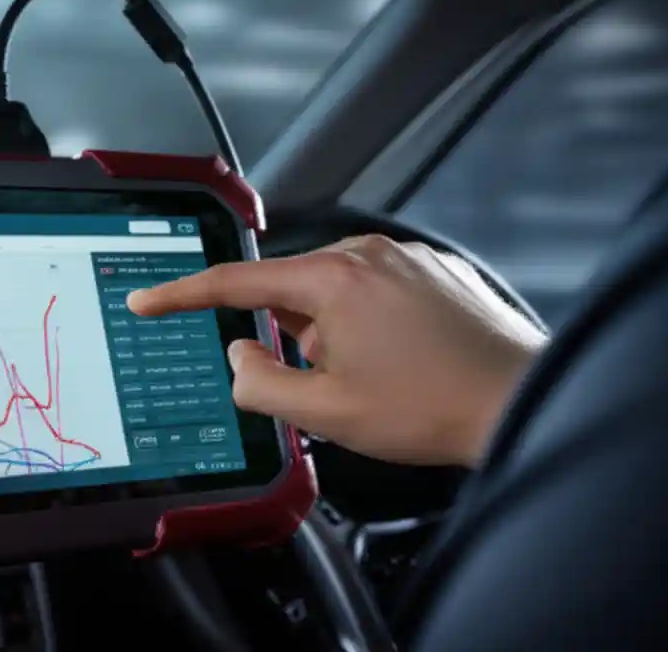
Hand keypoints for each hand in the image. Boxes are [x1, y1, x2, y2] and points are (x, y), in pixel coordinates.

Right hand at [128, 236, 546, 467]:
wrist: (519, 403)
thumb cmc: (433, 407)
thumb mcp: (325, 413)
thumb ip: (259, 384)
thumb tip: (239, 356)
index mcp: (333, 280)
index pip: (235, 282)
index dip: (182, 294)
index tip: (147, 298)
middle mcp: (368, 254)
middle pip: (290, 292)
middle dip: (291, 340)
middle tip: (331, 387)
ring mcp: (405, 258)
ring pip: (333, 296)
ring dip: (332, 337)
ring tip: (381, 381)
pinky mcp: (433, 270)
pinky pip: (373, 292)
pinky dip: (368, 327)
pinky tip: (402, 366)